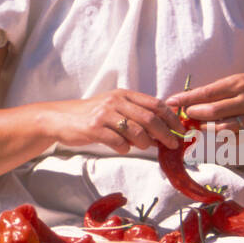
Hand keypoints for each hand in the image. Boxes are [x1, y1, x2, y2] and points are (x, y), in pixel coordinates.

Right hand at [47, 90, 185, 153]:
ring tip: (143, 146)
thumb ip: (136, 113)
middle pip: (150, 119)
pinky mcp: (94, 128)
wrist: (62, 118)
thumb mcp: (115, 106)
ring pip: (136, 132)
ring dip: (144, 143)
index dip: (172, 118)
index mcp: (124, 94)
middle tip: (172, 145)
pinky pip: (118, 142)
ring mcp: (104, 114)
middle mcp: (116, 101)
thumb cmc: (93, 114)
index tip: (181, 131)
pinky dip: (124, 148)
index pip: (155, 104)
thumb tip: (163, 128)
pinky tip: (121, 147)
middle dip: (165, 134)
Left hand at [164, 74, 243, 133]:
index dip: (187, 98)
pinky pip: (232, 137)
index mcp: (238, 83)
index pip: (207, 92)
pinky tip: (213, 132)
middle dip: (194, 114)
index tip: (171, 101)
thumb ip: (216, 91)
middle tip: (185, 114)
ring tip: (197, 125)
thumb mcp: (237, 81)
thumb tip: (189, 99)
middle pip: (213, 111)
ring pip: (222, 127)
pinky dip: (219, 136)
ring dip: (205, 127)